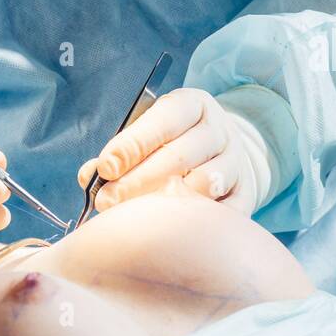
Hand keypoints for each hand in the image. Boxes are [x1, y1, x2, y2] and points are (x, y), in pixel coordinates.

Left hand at [78, 88, 263, 214]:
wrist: (228, 151)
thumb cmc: (177, 140)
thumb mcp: (152, 130)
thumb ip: (123, 150)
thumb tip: (89, 177)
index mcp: (194, 104)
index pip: (164, 120)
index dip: (132, 145)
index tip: (104, 168)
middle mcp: (219, 130)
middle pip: (179, 157)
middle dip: (137, 182)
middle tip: (106, 202)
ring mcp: (236, 162)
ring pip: (203, 184)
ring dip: (166, 203)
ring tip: (135, 218)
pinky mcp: (246, 194)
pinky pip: (223, 214)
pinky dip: (196, 222)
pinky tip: (170, 230)